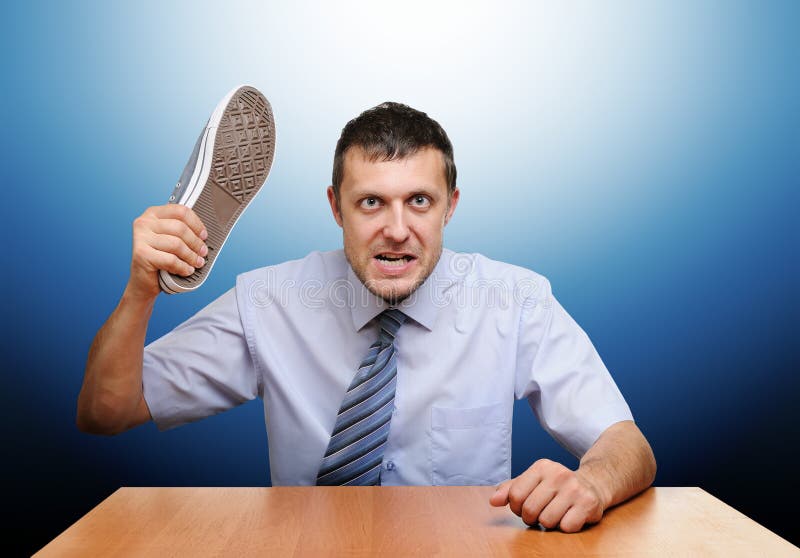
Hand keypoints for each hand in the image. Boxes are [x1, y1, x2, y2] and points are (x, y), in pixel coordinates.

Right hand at [126, 204, 207, 299]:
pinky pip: (171, 260)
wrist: (143, 282)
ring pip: (177, 244)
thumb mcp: (170, 240)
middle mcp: (144, 222)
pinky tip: (187, 270)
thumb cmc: (160, 259)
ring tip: (196, 263)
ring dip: (191, 256)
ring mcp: (141, 237)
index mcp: (153, 214)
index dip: (196, 224)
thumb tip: (204, 235)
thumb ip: (182, 232)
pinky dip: (183, 267)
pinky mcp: (141, 254)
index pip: (181, 211)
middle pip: (180, 228)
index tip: (203, 235)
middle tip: (203, 253)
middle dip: (196, 243)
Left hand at [489, 458, 606, 532]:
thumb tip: (493, 501)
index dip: (517, 507)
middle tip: (540, 513)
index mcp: (541, 467)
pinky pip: (566, 527)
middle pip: (530, 510)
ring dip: (549, 523)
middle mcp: (558, 474)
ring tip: (556, 513)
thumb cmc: (556, 486)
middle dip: (531, 518)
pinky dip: (565, 526)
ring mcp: (574, 488)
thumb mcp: (532, 481)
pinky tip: (570, 516)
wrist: (592, 484)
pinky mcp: (588, 503)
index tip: (525, 506)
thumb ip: (510, 489)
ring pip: (547, 521)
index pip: (515, 495)